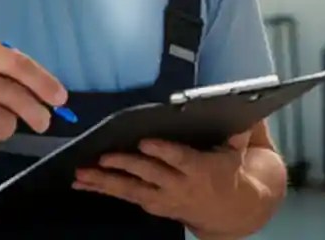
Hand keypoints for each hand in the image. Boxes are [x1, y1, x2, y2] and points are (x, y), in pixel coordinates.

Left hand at [73, 131, 263, 235]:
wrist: (230, 210)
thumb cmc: (228, 170)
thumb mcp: (237, 153)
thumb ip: (237, 135)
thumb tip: (241, 113)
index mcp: (200, 170)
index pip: (179, 160)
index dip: (162, 152)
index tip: (145, 143)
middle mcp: (179, 187)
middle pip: (150, 175)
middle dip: (126, 166)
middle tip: (104, 157)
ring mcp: (164, 199)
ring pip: (132, 190)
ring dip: (105, 183)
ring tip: (82, 175)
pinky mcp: (153, 205)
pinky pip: (126, 197)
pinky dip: (103, 190)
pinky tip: (83, 184)